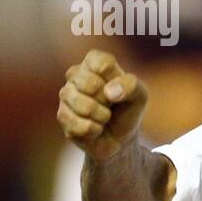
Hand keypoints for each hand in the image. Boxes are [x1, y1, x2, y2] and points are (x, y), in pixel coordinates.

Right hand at [56, 49, 147, 163]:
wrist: (120, 137)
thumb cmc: (127, 109)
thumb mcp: (139, 95)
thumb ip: (131, 85)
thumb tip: (109, 92)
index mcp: (93, 63)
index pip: (101, 63)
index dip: (115, 79)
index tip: (119, 87)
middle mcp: (75, 75)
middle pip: (90, 84)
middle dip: (108, 100)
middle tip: (111, 105)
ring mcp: (66, 95)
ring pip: (84, 106)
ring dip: (103, 117)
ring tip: (105, 117)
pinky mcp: (62, 116)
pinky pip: (81, 126)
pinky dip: (95, 130)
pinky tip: (96, 128)